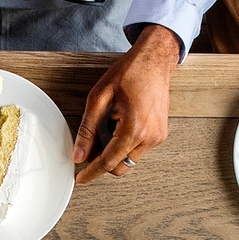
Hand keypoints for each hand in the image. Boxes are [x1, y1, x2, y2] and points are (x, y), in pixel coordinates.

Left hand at [72, 24, 178, 183]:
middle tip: (91, 143)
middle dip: (103, 160)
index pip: (109, 162)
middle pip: (119, 166)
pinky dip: (124, 143)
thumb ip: (87, 129)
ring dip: (114, 150)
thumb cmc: (129, 73)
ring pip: (128, 159)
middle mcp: (150, 137)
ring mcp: (157, 137)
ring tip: (111, 122)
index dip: (91, 172)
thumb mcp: (99, 98)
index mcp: (135, 130)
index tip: (80, 179)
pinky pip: (138, 150)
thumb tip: (79, 154)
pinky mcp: (160, 135)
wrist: (154, 60)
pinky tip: (121, 122)